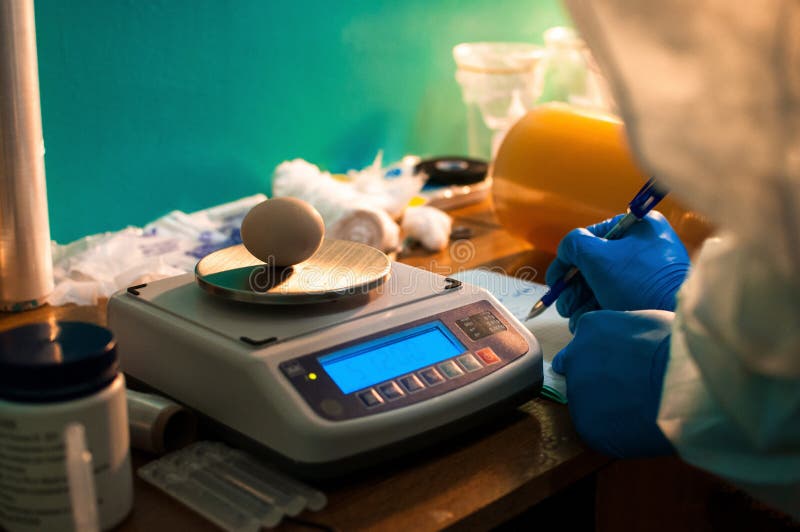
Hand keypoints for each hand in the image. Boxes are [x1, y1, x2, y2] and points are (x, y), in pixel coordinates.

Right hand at [545, 211, 688, 331]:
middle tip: (563, 305)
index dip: (568, 259)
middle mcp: (648, 245)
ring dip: (582, 301)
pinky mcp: (652, 295)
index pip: (593, 236)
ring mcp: (651, 272)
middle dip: (574, 287)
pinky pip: (618, 296)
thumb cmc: (638, 282)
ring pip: (605, 283)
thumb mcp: (597, 257)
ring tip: (571, 317)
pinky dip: (599, 308)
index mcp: (641, 226)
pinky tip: (585, 322)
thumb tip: (567, 248)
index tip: (554, 280)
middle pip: (597, 263)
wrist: (675, 320)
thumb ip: (574, 244)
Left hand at [551, 309, 673, 457]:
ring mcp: (577, 393)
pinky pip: (599, 432)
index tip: (622, 368)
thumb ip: (629, 332)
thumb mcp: (650, 323)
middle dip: (599, 383)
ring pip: (588, 405)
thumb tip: (634, 342)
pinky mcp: (586, 425)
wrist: (685, 385)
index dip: (604, 358)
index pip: (585, 344)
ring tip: (642, 410)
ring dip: (608, 409)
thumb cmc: (679, 350)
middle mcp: (574, 358)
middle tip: (630, 392)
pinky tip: (640, 426)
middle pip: (578, 374)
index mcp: (590, 327)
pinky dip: (616, 434)